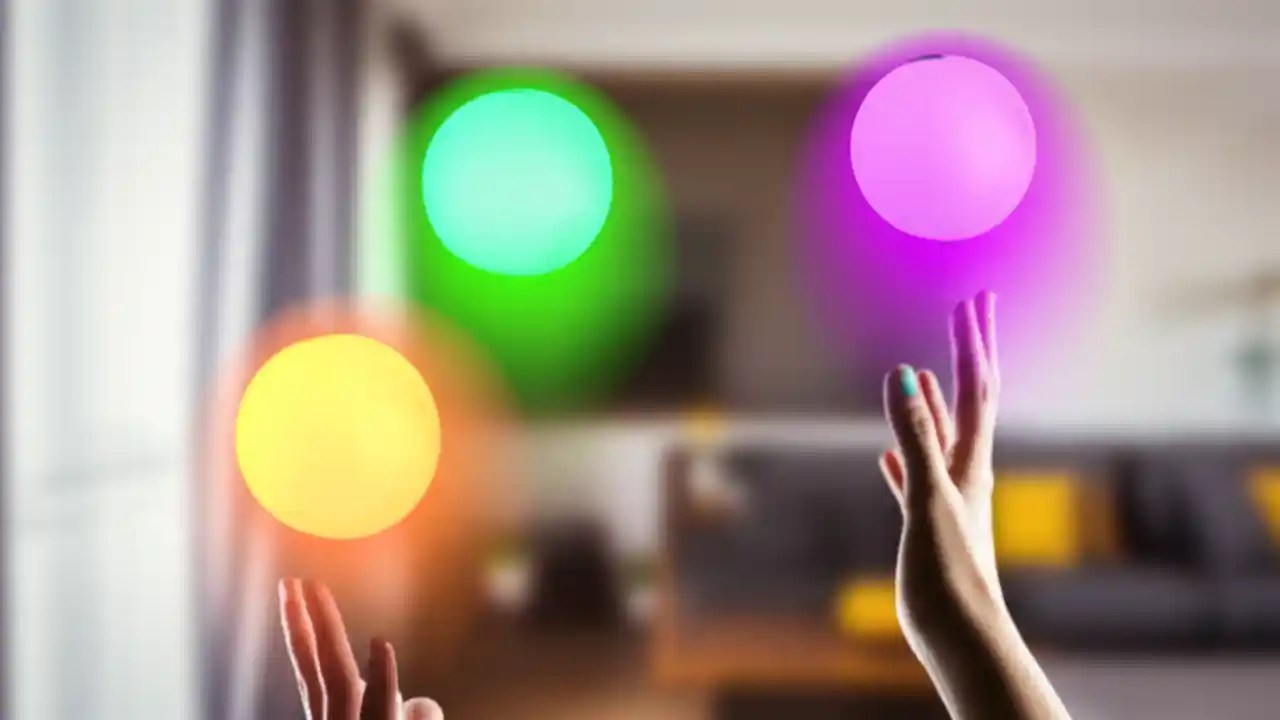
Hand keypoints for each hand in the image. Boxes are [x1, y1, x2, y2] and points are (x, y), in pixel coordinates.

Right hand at [279, 578, 443, 719]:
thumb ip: (409, 717)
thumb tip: (421, 702)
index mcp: (335, 718)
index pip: (312, 674)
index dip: (300, 635)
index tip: (293, 597)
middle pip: (315, 670)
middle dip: (300, 623)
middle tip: (291, 581)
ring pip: (338, 680)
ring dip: (328, 630)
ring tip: (317, 588)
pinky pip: (381, 706)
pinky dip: (381, 676)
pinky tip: (379, 641)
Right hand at [880, 292, 1002, 634]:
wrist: (961, 638)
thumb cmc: (950, 576)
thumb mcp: (929, 498)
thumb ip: (916, 437)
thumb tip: (907, 374)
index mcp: (970, 463)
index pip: (977, 388)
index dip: (973, 342)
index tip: (972, 299)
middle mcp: (965, 473)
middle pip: (971, 400)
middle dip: (971, 352)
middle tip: (972, 309)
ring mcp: (947, 500)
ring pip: (944, 436)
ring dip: (940, 398)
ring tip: (932, 370)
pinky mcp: (928, 527)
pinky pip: (916, 479)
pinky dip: (904, 456)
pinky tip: (886, 456)